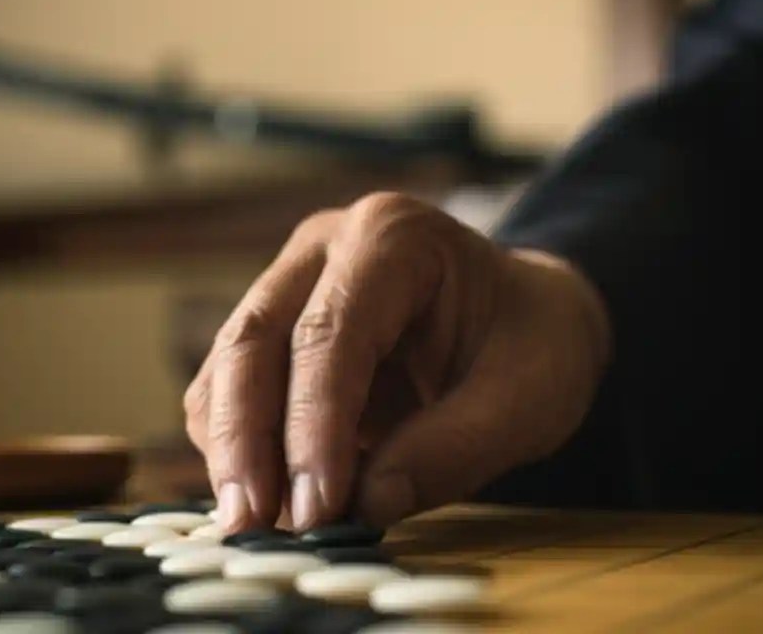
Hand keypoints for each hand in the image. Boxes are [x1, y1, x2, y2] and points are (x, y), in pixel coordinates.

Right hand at [183, 192, 611, 531]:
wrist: (525, 318)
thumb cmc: (534, 343)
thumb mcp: (530, 397)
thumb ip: (455, 448)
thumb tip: (369, 503)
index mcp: (394, 237)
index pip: (331, 333)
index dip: (313, 425)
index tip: (315, 508)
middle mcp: (325, 247)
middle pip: (254, 339)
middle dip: (245, 439)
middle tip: (250, 524)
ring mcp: (290, 282)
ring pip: (228, 366)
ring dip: (231, 450)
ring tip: (257, 526)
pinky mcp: (273, 329)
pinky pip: (229, 389)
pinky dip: (237, 448)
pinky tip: (267, 501)